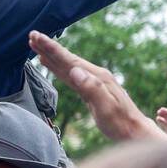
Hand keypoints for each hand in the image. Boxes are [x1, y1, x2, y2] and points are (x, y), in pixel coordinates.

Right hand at [30, 31, 166, 141]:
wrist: (135, 132)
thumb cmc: (121, 124)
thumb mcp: (106, 108)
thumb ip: (92, 89)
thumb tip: (75, 71)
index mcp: (96, 77)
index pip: (69, 60)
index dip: (52, 49)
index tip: (37, 37)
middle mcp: (94, 75)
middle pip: (67, 58)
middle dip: (49, 47)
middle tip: (32, 36)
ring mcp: (93, 81)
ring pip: (67, 65)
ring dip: (51, 55)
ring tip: (36, 46)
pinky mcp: (90, 89)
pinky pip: (70, 74)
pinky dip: (58, 67)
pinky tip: (51, 64)